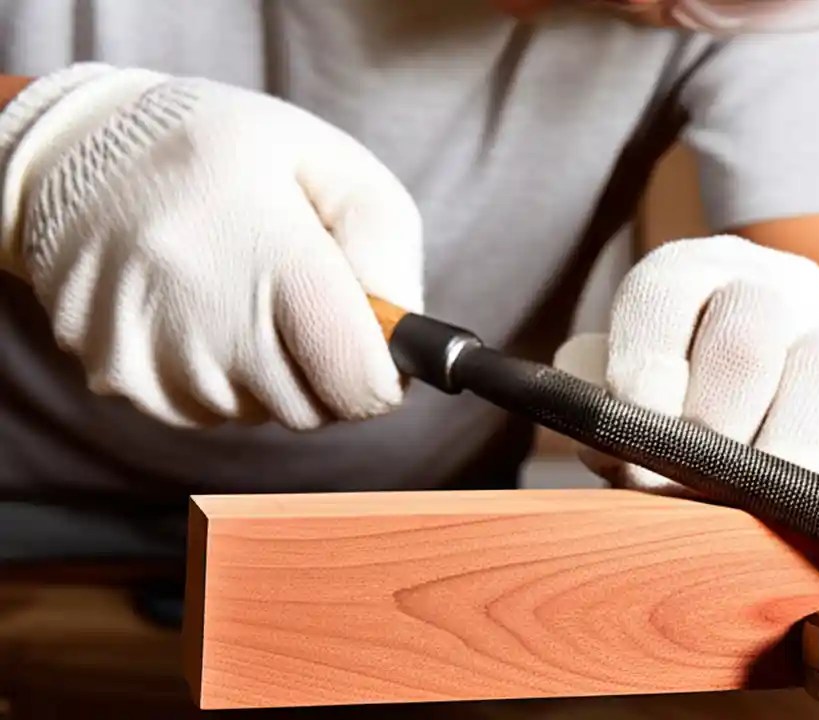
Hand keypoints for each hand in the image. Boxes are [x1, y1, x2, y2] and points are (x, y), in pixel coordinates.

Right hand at [0, 64, 422, 429]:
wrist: (78, 150)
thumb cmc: (226, 153)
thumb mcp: (331, 163)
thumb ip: (387, 246)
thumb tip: (405, 329)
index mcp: (265, 253)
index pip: (357, 381)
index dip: (384, 374)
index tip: (379, 342)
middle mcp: (201, 315)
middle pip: (314, 410)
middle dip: (327, 368)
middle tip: (301, 301)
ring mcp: (151, 356)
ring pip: (261, 415)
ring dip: (269, 371)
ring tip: (235, 291)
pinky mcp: (118, 380)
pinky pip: (207, 412)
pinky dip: (218, 375)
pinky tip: (196, 310)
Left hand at [554, 235, 818, 500]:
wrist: (756, 398)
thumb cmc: (672, 410)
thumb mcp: (624, 401)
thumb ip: (616, 424)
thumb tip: (627, 461)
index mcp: (688, 272)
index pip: (664, 298)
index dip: (644, 377)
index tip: (637, 443)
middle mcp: (768, 285)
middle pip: (747, 336)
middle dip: (716, 427)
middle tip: (698, 485)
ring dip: (785, 457)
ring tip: (760, 506)